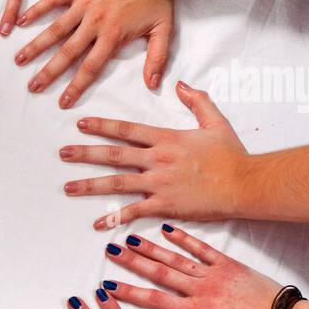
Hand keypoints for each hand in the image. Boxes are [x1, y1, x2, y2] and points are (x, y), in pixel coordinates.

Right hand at [16, 0, 174, 107]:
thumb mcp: (164, 29)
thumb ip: (157, 58)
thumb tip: (152, 84)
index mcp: (113, 35)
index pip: (90, 67)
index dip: (75, 86)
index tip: (62, 101)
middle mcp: (94, 22)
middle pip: (66, 53)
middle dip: (48, 72)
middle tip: (33, 87)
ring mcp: (83, 3)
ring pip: (54, 29)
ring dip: (36, 46)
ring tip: (19, 60)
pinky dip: (36, 10)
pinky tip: (20, 21)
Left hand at [61, 82, 250, 228]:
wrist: (246, 184)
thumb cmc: (233, 156)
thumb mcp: (215, 122)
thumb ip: (197, 101)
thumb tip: (180, 84)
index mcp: (167, 139)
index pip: (127, 130)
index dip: (102, 126)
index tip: (81, 124)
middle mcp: (158, 159)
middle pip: (114, 154)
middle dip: (85, 153)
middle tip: (62, 153)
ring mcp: (159, 183)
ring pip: (117, 183)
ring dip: (90, 185)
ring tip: (68, 187)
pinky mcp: (165, 205)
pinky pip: (134, 212)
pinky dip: (114, 218)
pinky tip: (97, 224)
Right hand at [102, 226, 282, 308]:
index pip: (155, 301)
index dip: (129, 293)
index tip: (108, 287)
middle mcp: (202, 289)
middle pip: (160, 273)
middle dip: (132, 262)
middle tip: (110, 252)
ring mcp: (216, 274)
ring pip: (177, 259)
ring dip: (152, 248)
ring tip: (130, 239)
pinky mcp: (229, 265)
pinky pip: (202, 249)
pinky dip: (185, 238)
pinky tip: (168, 230)